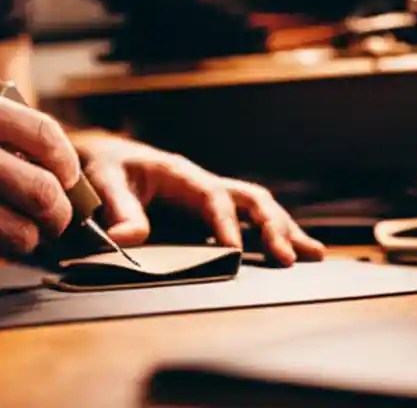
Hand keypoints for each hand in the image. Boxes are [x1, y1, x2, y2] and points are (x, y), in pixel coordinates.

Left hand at [70, 132, 324, 265]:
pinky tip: (292, 254)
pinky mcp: (208, 216)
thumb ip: (117, 210)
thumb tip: (125, 241)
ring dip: (284, 230)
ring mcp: (210, 200)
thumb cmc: (104, 168)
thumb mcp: (103, 184)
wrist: (103, 160)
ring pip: (257, 210)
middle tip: (288, 257)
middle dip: (272, 226)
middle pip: (249, 199)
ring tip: (313, 255)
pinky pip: (247, 224)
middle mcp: (203, 184)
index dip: (225, 223)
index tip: (234, 251)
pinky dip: (272, 237)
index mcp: (180, 174)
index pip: (212, 196)